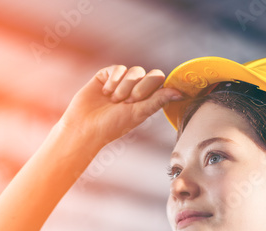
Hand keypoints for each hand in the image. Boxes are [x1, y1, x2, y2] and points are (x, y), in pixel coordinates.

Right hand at [58, 65, 185, 148]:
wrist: (85, 126)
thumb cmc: (112, 125)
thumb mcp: (138, 113)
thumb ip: (159, 101)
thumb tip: (181, 93)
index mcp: (146, 99)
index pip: (159, 80)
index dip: (150, 87)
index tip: (138, 100)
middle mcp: (135, 88)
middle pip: (147, 74)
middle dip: (137, 88)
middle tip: (125, 103)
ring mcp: (121, 81)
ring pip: (133, 71)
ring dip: (124, 86)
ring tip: (113, 100)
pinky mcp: (106, 76)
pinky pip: (117, 68)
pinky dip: (113, 80)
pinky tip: (105, 92)